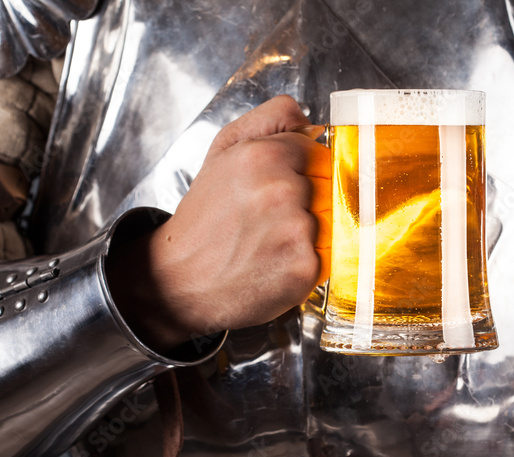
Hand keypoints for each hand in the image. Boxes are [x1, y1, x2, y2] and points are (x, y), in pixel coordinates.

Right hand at [108, 95, 330, 350]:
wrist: (180, 281)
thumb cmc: (204, 219)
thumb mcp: (223, 151)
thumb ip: (270, 120)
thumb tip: (310, 119)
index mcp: (263, 155)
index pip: (319, 153)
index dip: (301, 172)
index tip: (274, 191)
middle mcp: (283, 189)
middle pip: (330, 186)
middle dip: (308, 201)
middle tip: (270, 219)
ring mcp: (297, 229)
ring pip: (333, 220)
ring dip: (311, 231)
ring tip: (272, 241)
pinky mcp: (306, 266)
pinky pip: (330, 254)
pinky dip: (309, 260)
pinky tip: (278, 262)